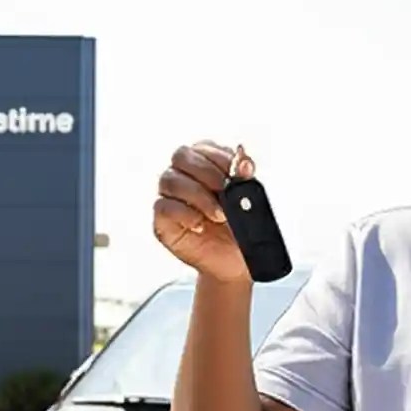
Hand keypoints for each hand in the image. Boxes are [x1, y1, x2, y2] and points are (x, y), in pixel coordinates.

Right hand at [154, 140, 256, 282]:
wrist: (235, 263)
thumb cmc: (240, 228)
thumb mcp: (249, 202)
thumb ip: (245, 179)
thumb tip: (243, 161)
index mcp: (204, 165)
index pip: (202, 147)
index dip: (220, 156)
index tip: (240, 171)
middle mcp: (183, 176)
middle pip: (181, 156)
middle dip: (207, 172)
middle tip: (226, 190)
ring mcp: (170, 197)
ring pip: (170, 180)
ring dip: (199, 195)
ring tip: (220, 214)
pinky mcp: (162, 220)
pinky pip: (163, 207)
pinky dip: (185, 214)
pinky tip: (201, 224)